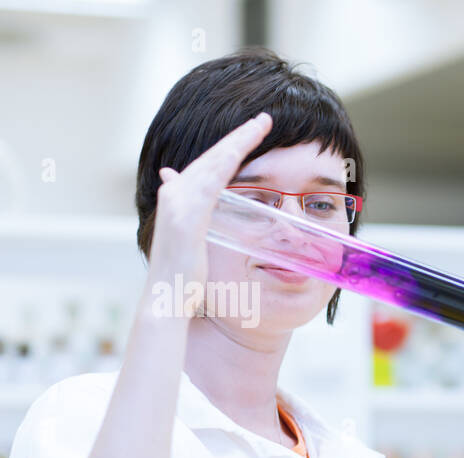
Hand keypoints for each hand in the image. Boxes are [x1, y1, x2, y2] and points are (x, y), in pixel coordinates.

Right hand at [144, 112, 273, 316]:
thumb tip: (215, 231)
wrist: (168, 301)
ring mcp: (178, 204)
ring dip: (237, 142)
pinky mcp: (186, 216)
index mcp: (182, 202)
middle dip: (238, 137)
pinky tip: (240, 150)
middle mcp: (175, 196)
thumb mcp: (199, 247)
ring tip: (260, 125)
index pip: (211, 168)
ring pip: (212, 163)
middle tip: (263, 119)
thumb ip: (204, 228)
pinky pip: (210, 182)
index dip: (232, 150)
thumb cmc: (188, 281)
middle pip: (212, 158)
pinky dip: (225, 164)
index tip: (253, 134)